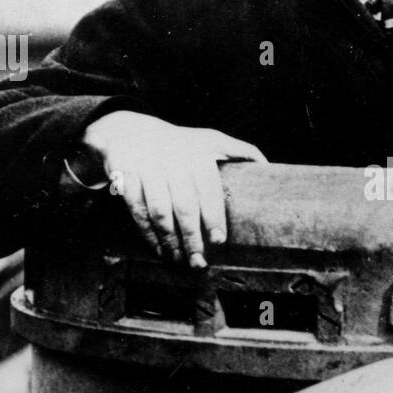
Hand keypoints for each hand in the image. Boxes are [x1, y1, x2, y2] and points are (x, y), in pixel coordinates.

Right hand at [79, 111, 265, 266]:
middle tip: (199, 261)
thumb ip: (239, 150)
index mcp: (197, 153)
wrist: (131, 131)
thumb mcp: (210, 139)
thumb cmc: (180, 143)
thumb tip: (267, 167)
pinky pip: (136, 210)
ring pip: (159, 211)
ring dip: (170, 240)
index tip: (218, 240)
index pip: (208, 189)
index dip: (213, 216)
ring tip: (179, 259)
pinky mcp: (125, 176)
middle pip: (184, 206)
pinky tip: (159, 248)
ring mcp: (147, 168)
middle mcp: (172, 159)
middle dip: (192, 237)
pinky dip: (148, 233)